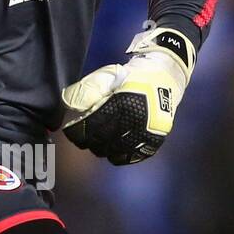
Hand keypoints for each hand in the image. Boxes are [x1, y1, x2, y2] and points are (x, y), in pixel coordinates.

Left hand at [60, 26, 195, 165]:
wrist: (165, 77)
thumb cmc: (130, 77)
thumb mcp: (107, 75)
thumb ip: (87, 90)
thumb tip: (69, 104)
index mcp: (123, 103)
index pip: (91, 126)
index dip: (77, 132)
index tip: (70, 130)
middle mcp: (137, 120)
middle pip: (101, 142)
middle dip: (88, 140)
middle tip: (85, 135)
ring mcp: (148, 133)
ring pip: (115, 152)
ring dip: (102, 148)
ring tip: (100, 140)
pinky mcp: (155, 141)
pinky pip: (130, 157)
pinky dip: (118, 155)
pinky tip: (114, 147)